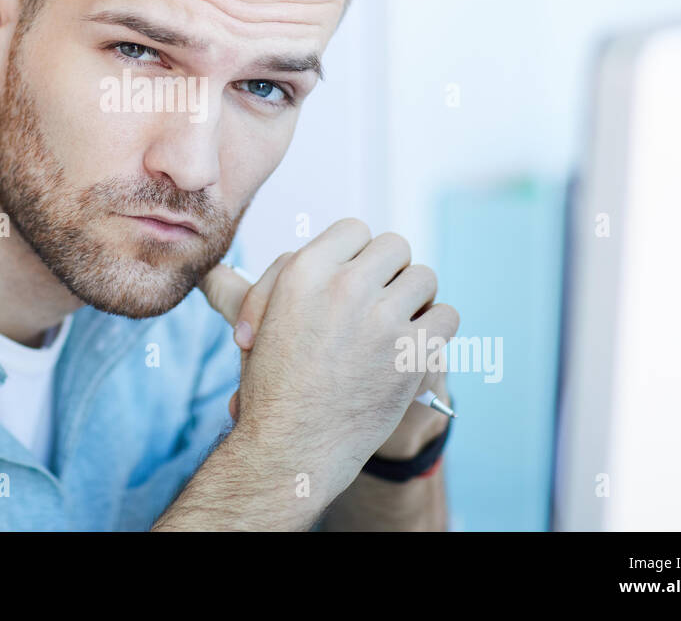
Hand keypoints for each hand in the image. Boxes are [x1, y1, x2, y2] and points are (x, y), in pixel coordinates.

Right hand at [199, 220, 458, 491]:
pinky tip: (415, 348)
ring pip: (425, 278)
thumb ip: (257, 285)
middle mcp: (344, 286)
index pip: (355, 230)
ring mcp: (382, 318)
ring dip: (416, 300)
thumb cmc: (271, 388)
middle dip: (391, 272)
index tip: (355, 278)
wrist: (291, 450)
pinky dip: (436, 332)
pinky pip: (447, 317)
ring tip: (398, 326)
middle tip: (380, 301)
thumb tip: (233, 267)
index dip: (358, 254)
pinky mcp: (413, 352)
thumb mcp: (254, 325)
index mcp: (304, 271)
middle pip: (395, 246)